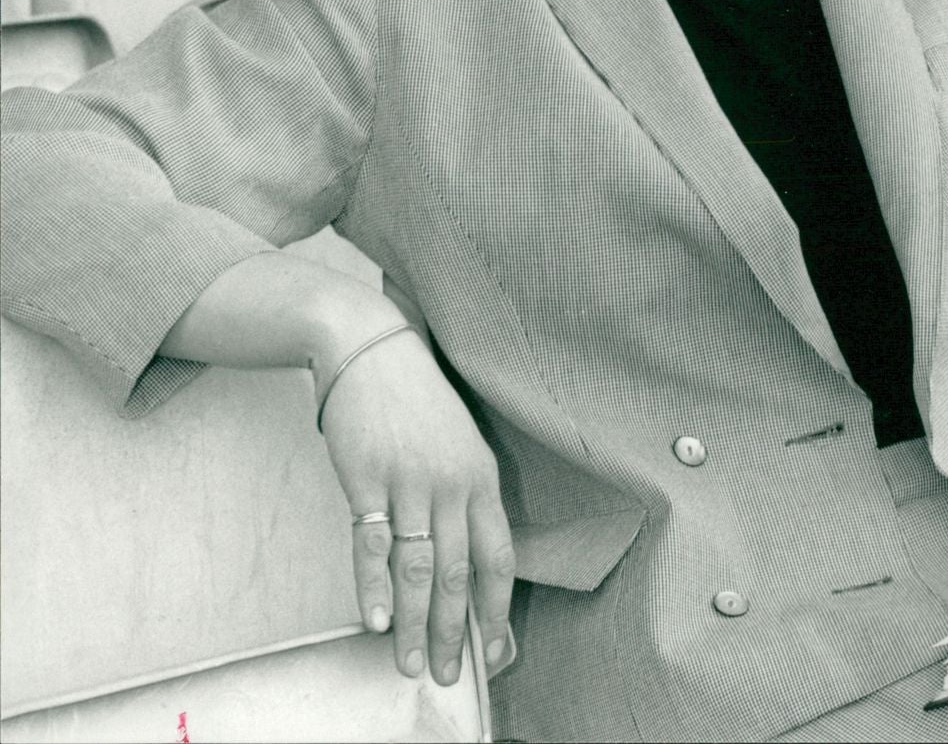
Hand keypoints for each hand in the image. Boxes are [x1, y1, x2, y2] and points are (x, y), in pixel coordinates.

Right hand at [319, 329, 514, 686]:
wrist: (370, 351)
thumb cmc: (418, 402)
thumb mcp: (459, 444)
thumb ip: (464, 497)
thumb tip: (467, 558)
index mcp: (482, 477)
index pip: (499, 556)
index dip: (497, 608)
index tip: (496, 651)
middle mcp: (453, 484)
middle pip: (460, 572)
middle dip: (456, 631)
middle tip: (450, 677)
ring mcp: (410, 482)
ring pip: (419, 568)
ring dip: (416, 624)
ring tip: (412, 665)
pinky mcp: (367, 479)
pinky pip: (372, 543)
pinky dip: (374, 585)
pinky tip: (378, 621)